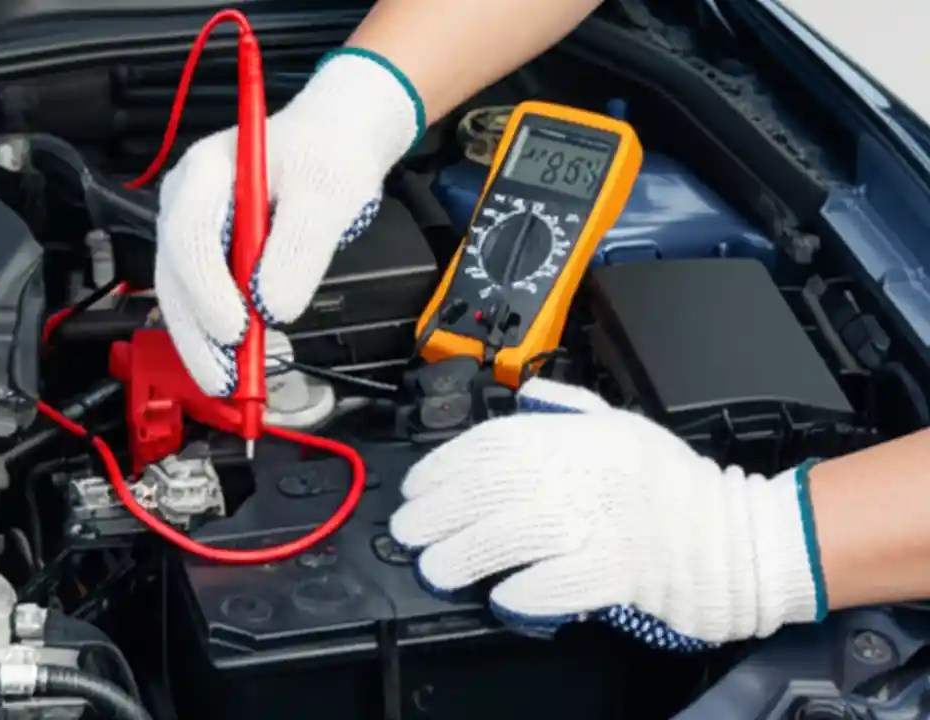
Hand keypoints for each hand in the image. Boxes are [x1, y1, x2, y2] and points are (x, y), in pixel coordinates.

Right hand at [154, 50, 422, 394]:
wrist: (332, 144)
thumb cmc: (327, 155)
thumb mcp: (326, 194)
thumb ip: (299, 249)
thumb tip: (273, 309)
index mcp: (207, 171)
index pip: (190, 232)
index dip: (207, 287)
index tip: (237, 328)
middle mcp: (186, 200)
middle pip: (174, 273)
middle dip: (197, 331)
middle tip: (225, 378)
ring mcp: (192, 228)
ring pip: (181, 294)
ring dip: (202, 342)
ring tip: (231, 383)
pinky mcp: (207, 254)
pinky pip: (201, 298)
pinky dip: (216, 334)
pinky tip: (236, 363)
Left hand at [389, 378, 826, 648]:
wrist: (738, 538)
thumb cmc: (674, 484)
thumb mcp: (622, 424)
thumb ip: (567, 407)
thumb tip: (524, 393)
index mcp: (583, 437)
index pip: (497, 443)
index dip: (447, 465)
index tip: (416, 486)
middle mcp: (587, 474)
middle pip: (495, 487)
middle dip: (441, 510)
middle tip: (408, 531)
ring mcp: (603, 524)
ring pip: (516, 534)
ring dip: (466, 553)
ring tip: (435, 568)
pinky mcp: (619, 572)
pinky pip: (560, 582)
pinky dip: (525, 590)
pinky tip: (500, 596)